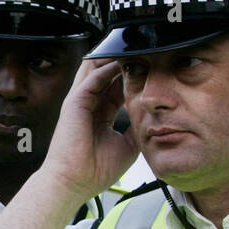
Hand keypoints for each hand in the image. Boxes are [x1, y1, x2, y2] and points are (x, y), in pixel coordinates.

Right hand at [44, 58, 139, 199]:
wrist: (75, 182)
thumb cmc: (95, 170)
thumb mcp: (128, 145)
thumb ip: (138, 127)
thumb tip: (154, 116)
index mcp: (100, 115)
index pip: (117, 87)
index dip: (132, 76)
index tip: (150, 66)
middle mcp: (89, 105)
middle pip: (107, 74)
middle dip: (123, 60)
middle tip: (142, 48)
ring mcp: (80, 102)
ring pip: (96, 70)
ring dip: (112, 57)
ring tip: (131, 45)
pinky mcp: (74, 103)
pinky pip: (91, 79)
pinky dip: (105, 68)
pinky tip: (119, 60)